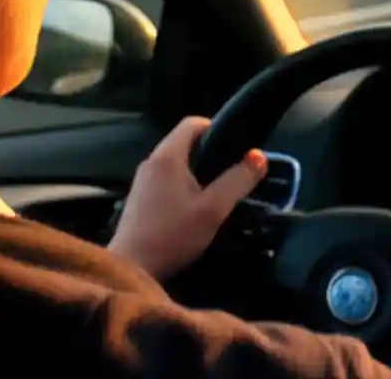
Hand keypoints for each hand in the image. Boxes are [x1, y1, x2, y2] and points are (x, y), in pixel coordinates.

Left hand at [108, 116, 267, 278]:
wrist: (131, 268)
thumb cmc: (173, 235)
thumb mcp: (213, 209)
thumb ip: (238, 181)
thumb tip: (259, 156)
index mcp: (168, 156)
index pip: (192, 123)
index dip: (217, 127)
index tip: (236, 146)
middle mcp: (151, 161)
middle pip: (183, 141)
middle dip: (210, 151)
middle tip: (232, 171)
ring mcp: (142, 180)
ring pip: (175, 161)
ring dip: (197, 169)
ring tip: (218, 190)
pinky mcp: (139, 197)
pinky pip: (165, 177)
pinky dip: (182, 182)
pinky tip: (194, 206)